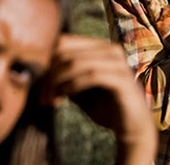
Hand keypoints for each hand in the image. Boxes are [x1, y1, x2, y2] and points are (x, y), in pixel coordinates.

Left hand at [42, 34, 157, 164]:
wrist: (132, 127)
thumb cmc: (103, 105)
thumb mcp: (78, 87)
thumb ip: (63, 76)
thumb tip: (38, 69)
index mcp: (99, 46)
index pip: (64, 42)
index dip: (46, 61)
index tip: (38, 83)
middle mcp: (110, 49)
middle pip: (66, 53)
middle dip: (49, 75)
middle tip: (42, 97)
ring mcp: (118, 62)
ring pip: (76, 63)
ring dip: (58, 82)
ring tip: (51, 99)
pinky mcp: (123, 79)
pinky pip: (92, 76)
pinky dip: (74, 85)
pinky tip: (66, 95)